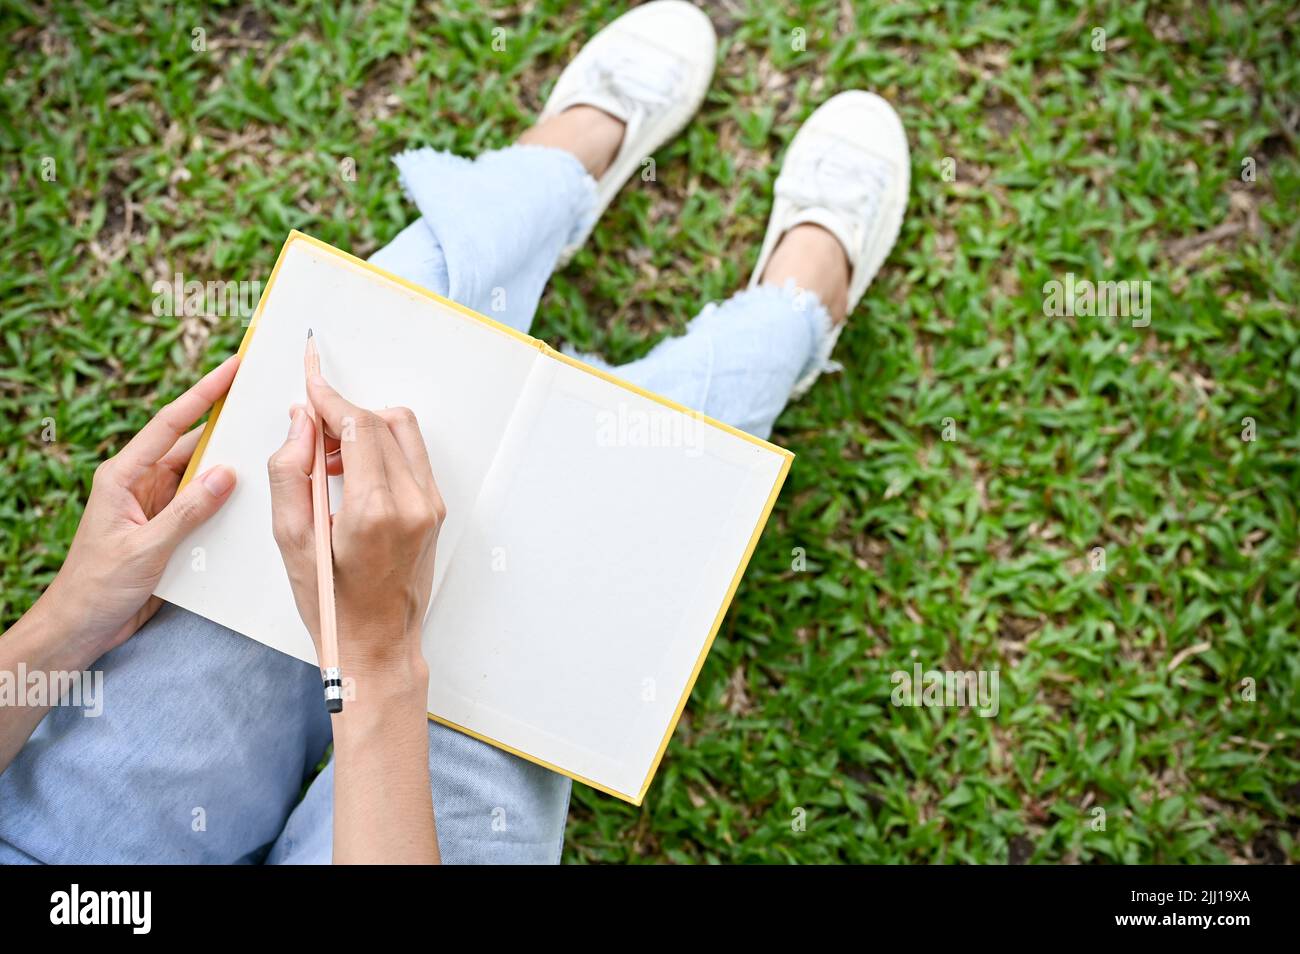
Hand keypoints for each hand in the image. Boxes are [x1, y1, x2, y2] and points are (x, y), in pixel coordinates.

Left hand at [45, 355, 240, 654]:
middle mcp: (139, 484)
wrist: (80, 627)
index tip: (230, 368)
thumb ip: (187, 510)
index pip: (169, 424)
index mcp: (122, 476)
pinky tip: (252, 499)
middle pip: (191, 444)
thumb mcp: (145, 548)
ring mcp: (154, 505)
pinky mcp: (167, 527)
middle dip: (227, 424)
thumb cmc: (97, 587)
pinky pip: (203, 504)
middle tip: (263, 403)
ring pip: (201, 475)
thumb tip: (227, 472)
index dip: (203, 393)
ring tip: (268, 449)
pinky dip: (226, 500)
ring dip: (230, 467)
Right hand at [267, 371, 444, 677]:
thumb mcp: (292, 540)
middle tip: (308, 428)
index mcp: (376, 510)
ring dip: (363, 428)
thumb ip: (290, 473)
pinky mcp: (436, 510)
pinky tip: (351, 473)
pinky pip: (411, 456)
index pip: (357, 425)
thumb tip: (301, 422)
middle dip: (342, 412)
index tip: (310, 380)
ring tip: (327, 458)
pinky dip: (381, 448)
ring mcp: (431, 506)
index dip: (330, 397)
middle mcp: (413, 502)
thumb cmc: (332, 603)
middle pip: (381, 421)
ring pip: (403, 432)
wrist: (377, 645)